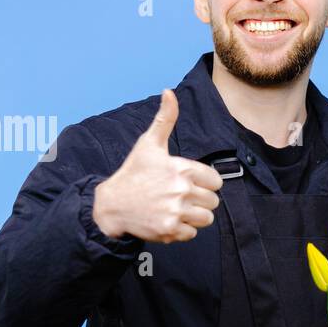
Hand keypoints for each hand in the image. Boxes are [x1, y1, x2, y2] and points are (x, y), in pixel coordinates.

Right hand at [92, 89, 223, 242]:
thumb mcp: (149, 144)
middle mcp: (181, 190)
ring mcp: (175, 211)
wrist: (111, 204)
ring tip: (177, 209)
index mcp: (182, 168)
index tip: (188, 182)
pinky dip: (182, 230)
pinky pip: (192, 233)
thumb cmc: (133, 173)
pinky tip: (168, 219)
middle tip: (180, 197)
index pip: (216, 181)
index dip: (204, 183)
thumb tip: (169, 92)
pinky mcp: (170, 230)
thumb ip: (165, 119)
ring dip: (195, 216)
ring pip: (206, 219)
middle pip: (213, 202)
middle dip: (200, 200)